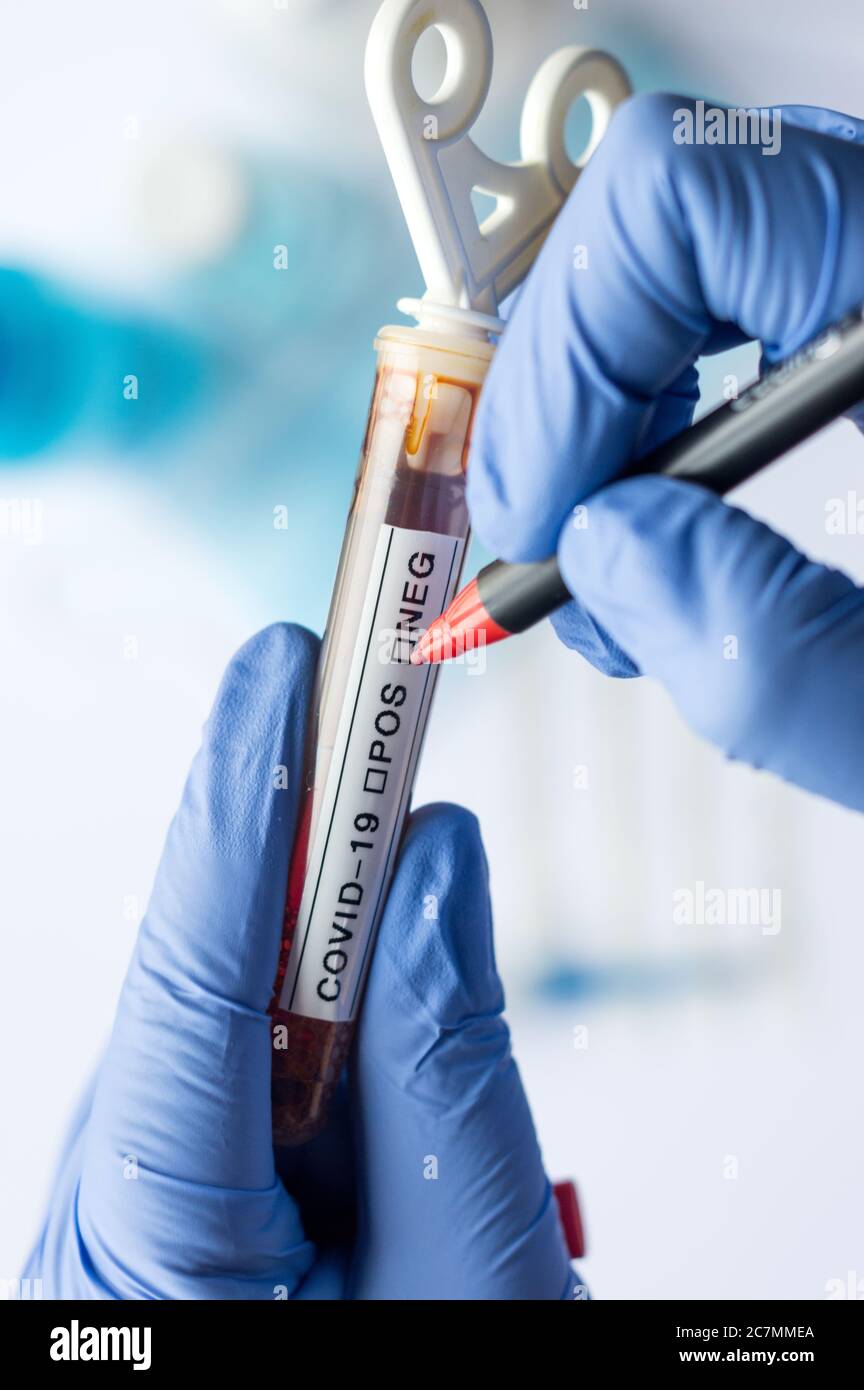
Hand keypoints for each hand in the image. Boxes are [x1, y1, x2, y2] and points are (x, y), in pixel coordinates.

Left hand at [23, 624, 574, 1299]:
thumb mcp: (472, 1268)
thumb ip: (446, 1056)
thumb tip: (426, 861)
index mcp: (147, 1256)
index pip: (191, 976)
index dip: (246, 802)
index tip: (290, 668)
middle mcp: (104, 1227)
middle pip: (195, 980)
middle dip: (287, 843)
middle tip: (365, 711)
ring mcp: (126, 1221)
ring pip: (216, 1022)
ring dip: (310, 934)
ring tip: (392, 848)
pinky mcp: (168, 1215)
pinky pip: (230, 1076)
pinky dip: (307, 1014)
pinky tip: (368, 989)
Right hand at [468, 94, 863, 811]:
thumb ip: (784, 661)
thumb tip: (615, 554)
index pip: (685, 197)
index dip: (570, 355)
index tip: (548, 509)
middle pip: (669, 213)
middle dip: (571, 394)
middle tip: (561, 547)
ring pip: (691, 254)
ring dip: (611, 404)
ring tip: (615, 552)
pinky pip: (743, 295)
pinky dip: (671, 400)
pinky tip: (673, 505)